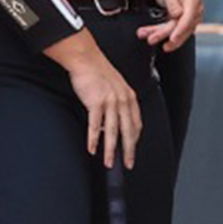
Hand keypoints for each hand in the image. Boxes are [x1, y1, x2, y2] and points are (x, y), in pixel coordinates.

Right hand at [65, 47, 141, 167]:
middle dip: (128, 150)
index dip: (135, 139)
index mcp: (130, 97)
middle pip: (128, 131)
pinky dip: (93, 139)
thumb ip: (119, 102)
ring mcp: (110, 101)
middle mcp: (123, 100)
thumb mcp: (116, 86)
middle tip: (127, 164)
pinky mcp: (96, 102)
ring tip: (109, 163)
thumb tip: (115, 121)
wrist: (86, 58)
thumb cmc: (98, 72)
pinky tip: (92, 149)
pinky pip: (95, 125)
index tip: (132, 150)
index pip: (136, 123)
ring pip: (112, 132)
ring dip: (111, 150)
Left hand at [141, 0, 202, 51]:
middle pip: (183, 27)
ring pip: (178, 31)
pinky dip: (162, 33)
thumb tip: (177, 14)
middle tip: (152, 39)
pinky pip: (174, 30)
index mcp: (193, 0)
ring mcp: (191, 17)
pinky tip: (152, 34)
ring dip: (161, 35)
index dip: (180, 30)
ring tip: (148, 37)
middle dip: (167, 35)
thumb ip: (172, 2)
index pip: (188, 18)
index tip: (172, 38)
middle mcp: (195, 10)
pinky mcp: (184, 22)